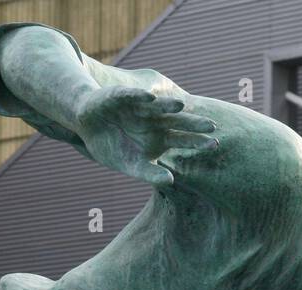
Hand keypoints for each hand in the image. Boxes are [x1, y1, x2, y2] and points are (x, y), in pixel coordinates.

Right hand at [75, 85, 216, 185]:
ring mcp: (140, 107)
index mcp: (160, 137)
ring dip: (168, 105)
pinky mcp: (121, 96)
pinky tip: (149, 98)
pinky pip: (132, 96)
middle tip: (212, 125)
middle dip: (192, 123)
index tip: (214, 144)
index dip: (198, 142)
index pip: (183, 139)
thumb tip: (171, 181)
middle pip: (177, 121)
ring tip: (181, 105)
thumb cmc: (112, 148)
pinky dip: (139, 97)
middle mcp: (155, 120)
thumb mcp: (130, 166)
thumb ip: (150, 173)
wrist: (87, 127)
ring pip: (158, 106)